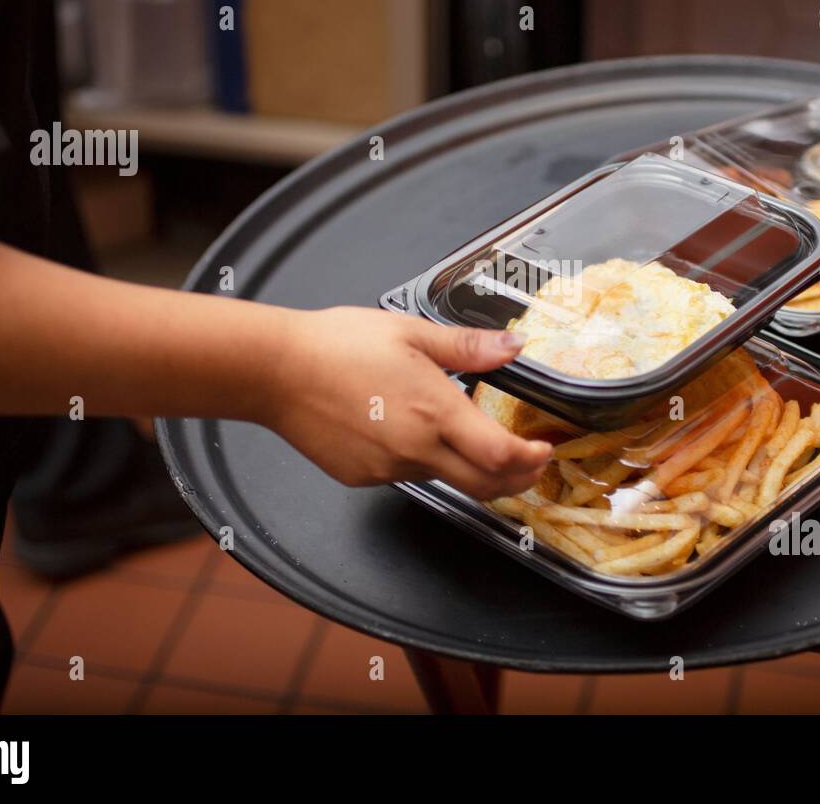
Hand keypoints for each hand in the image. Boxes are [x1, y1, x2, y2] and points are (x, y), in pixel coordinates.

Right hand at [262, 306, 551, 498]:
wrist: (276, 371)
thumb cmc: (338, 345)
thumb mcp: (410, 333)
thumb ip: (467, 347)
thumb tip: (512, 346)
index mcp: (434, 412)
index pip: (500, 456)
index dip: (530, 460)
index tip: (543, 450)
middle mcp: (414, 450)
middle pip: (483, 485)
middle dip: (516, 480)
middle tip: (529, 463)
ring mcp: (387, 469)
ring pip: (445, 479)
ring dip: (468, 468)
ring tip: (473, 441)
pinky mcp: (362, 477)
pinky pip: (407, 475)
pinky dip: (425, 462)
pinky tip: (414, 434)